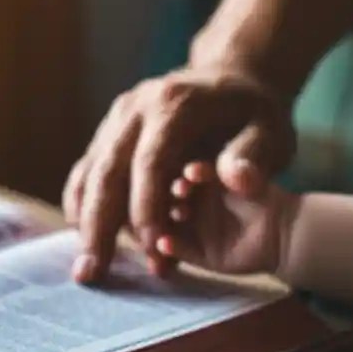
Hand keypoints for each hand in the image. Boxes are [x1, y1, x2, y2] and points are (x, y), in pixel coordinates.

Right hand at [63, 67, 295, 282]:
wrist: (230, 79)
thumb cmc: (254, 113)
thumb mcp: (271, 131)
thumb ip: (254, 157)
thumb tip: (238, 181)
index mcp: (174, 103)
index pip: (150, 160)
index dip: (147, 206)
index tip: (151, 246)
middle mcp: (136, 107)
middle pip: (107, 170)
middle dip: (99, 225)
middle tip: (91, 273)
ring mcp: (116, 118)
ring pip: (89, 173)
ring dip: (85, 223)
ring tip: (83, 268)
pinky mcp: (108, 132)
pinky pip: (86, 170)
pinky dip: (81, 205)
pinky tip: (81, 238)